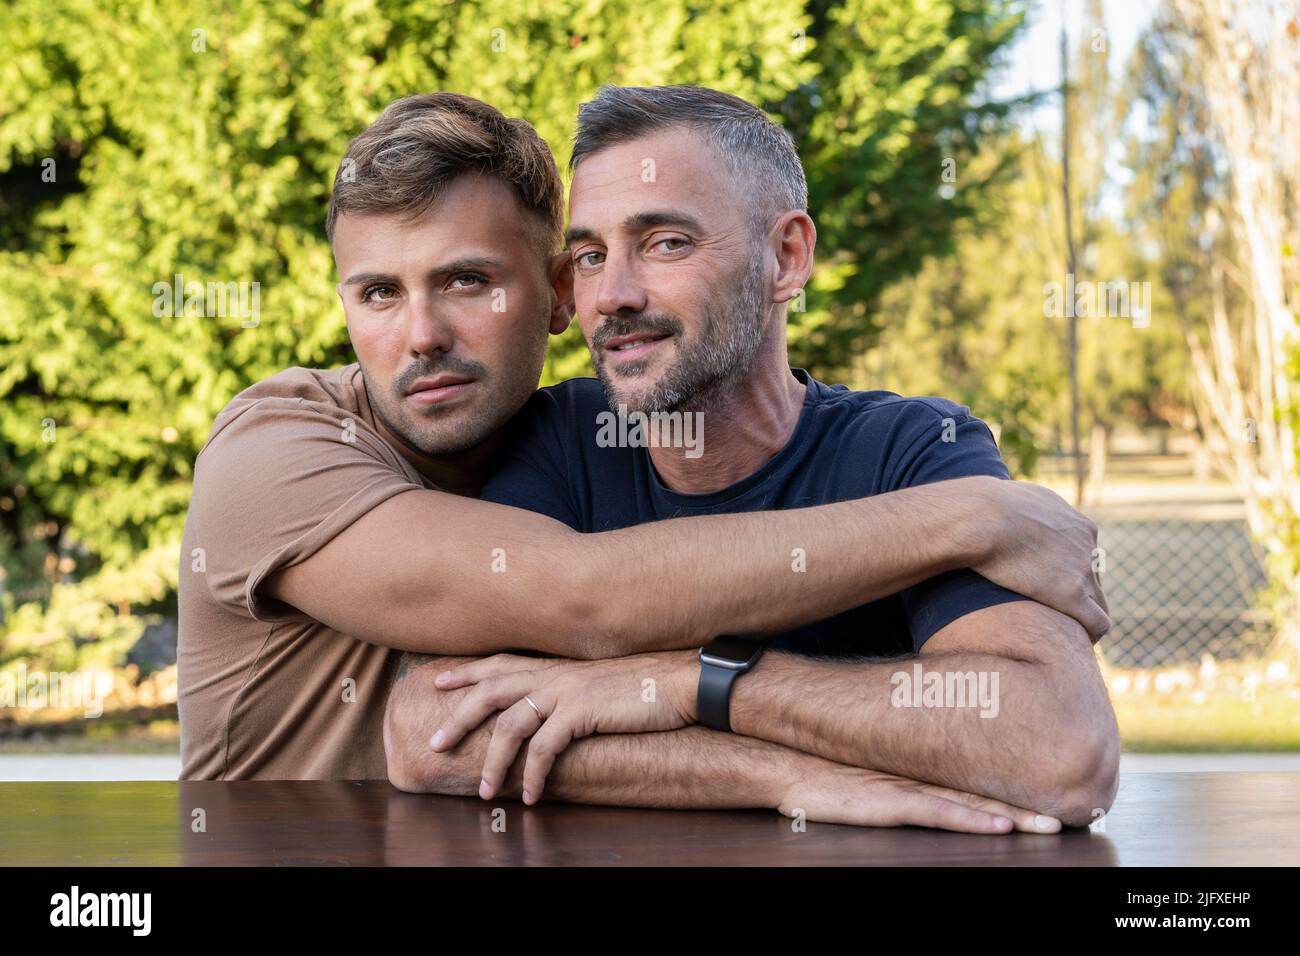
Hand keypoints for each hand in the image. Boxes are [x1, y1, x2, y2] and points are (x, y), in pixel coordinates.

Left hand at [430, 651, 696, 803]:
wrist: (680, 680)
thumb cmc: (644, 684)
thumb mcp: (598, 681)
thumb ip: (570, 690)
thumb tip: (552, 711)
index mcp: (556, 664)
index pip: (500, 663)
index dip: (467, 671)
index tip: (437, 680)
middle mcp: (554, 673)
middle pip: (490, 691)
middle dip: (458, 717)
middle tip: (435, 744)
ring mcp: (566, 691)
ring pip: (510, 725)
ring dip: (493, 761)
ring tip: (484, 791)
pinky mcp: (582, 712)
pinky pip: (545, 748)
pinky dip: (532, 774)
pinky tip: (529, 796)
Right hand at [778, 762, 1062, 833]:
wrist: (784, 762)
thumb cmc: (822, 768)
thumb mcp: (871, 768)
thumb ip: (904, 771)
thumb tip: (939, 776)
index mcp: (920, 766)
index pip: (978, 776)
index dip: (1016, 784)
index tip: (1052, 790)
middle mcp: (921, 774)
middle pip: (985, 790)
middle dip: (1029, 802)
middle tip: (1074, 809)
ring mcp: (906, 788)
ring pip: (971, 804)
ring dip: (1014, 816)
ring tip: (1052, 824)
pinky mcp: (889, 803)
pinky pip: (938, 814)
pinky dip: (972, 821)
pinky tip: (1000, 826)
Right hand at [966, 477, 1109, 639]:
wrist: (981, 516)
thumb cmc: (984, 507)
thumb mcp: (1013, 498)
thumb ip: (1021, 510)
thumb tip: (1005, 512)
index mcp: (1076, 523)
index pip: (1085, 553)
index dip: (1068, 571)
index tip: (1050, 586)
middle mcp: (1087, 545)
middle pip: (1095, 578)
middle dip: (1080, 595)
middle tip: (1056, 612)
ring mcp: (1082, 569)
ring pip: (1099, 602)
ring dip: (1085, 617)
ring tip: (1065, 633)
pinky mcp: (1071, 594)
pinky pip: (1098, 622)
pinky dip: (1090, 633)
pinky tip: (1072, 642)